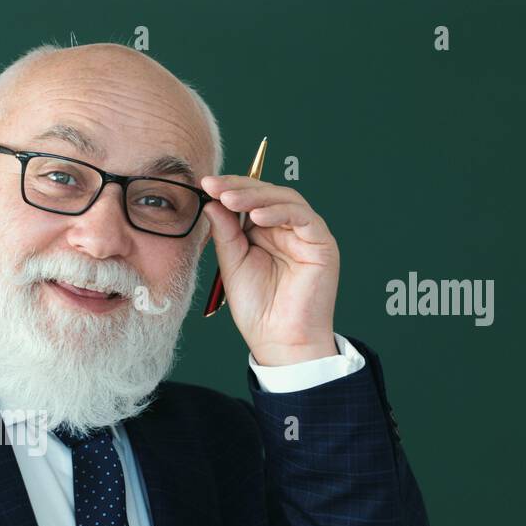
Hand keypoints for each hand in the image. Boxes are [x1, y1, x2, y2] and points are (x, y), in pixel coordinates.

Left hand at [199, 175, 340, 365]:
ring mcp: (305, 234)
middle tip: (214, 186)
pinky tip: (256, 215)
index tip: (204, 185)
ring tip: (230, 199)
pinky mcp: (321, 242)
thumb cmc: (258, 309)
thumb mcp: (232, 264)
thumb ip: (225, 233)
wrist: (279, 340)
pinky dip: (279, 211)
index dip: (228, 189)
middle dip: (238, 187)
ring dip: (255, 195)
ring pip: (284, 198)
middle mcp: (286, 229)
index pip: (248, 199)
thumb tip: (212, 202)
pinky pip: (302, 216)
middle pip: (266, 193)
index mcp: (265, 232)